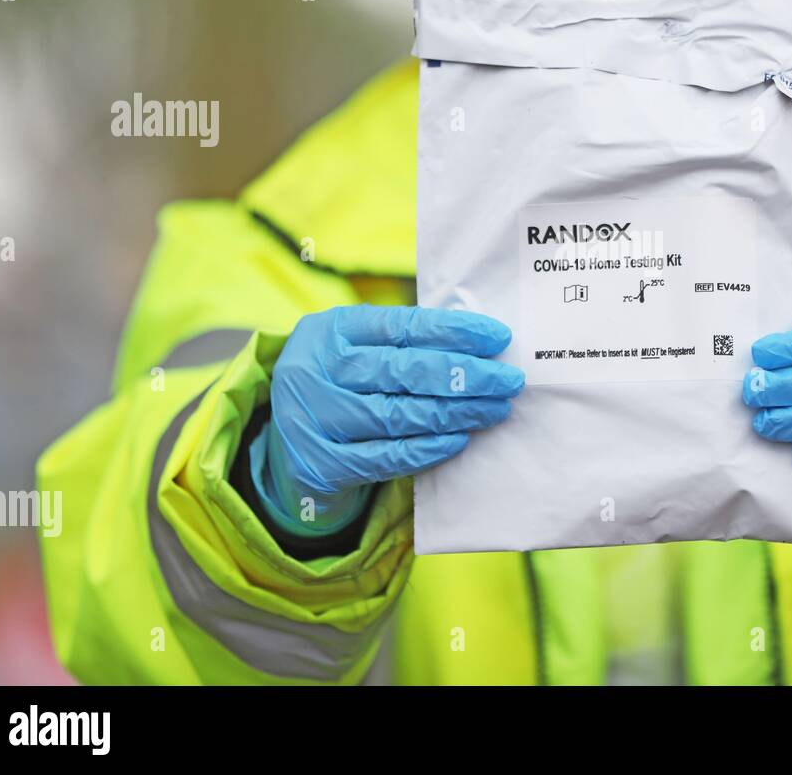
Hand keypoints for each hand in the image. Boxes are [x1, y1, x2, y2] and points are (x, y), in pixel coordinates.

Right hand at [255, 305, 524, 535]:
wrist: (283, 439)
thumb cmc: (340, 382)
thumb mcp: (356, 347)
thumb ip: (403, 342)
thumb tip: (480, 344)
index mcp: (330, 329)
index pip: (402, 327)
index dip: (455, 332)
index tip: (498, 338)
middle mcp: (315, 370)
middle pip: (405, 371)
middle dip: (465, 375)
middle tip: (508, 380)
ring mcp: (314, 419)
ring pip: (399, 415)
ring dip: (456, 413)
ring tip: (495, 409)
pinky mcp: (320, 464)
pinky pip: (386, 457)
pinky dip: (428, 449)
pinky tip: (459, 439)